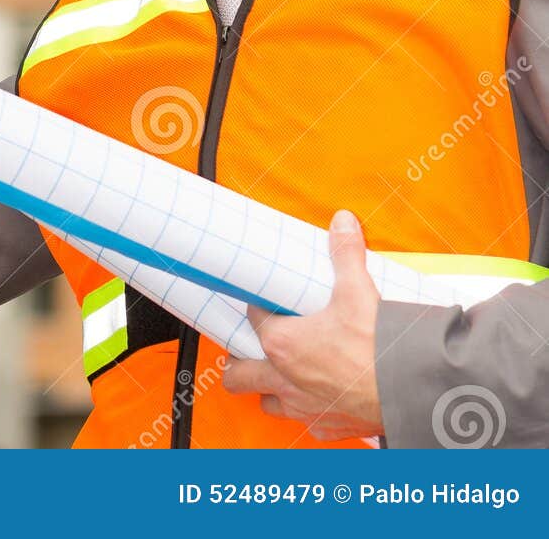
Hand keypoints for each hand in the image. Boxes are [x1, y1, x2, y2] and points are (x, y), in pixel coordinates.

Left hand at [222, 209, 383, 440]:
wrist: (410, 391)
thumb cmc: (377, 347)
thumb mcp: (357, 289)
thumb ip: (345, 253)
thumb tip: (342, 223)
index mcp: (282, 345)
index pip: (253, 319)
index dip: (258, 307)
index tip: (266, 302)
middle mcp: (286, 381)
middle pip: (239, 375)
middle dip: (239, 361)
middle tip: (249, 347)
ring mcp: (305, 408)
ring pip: (268, 403)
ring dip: (270, 389)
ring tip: (281, 373)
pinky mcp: (330, 427)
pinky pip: (307, 424)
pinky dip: (309, 412)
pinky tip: (320, 399)